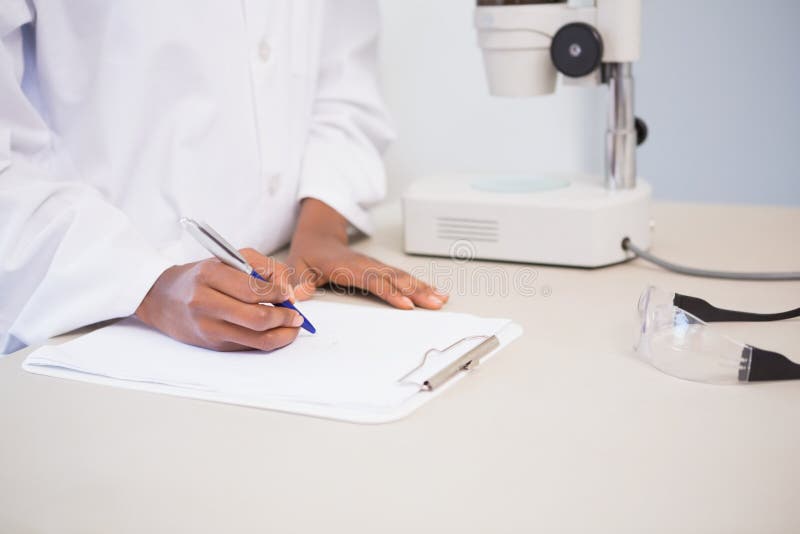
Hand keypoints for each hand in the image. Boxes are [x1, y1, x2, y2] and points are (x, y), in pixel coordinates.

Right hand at [135, 249, 302, 350]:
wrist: (162, 298)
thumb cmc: (202, 275)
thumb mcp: (230, 258)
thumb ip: (263, 267)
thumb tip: (289, 290)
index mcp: (210, 275)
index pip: (255, 289)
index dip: (280, 293)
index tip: (289, 294)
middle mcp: (206, 302)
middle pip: (258, 317)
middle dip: (285, 317)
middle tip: (297, 315)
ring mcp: (208, 327)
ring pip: (257, 338)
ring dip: (283, 333)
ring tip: (292, 325)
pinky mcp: (213, 344)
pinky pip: (250, 346)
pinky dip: (269, 340)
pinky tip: (277, 332)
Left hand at [287, 199, 447, 309]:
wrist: (319, 237)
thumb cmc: (309, 255)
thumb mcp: (296, 268)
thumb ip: (296, 283)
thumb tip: (295, 296)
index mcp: (347, 266)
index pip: (371, 280)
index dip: (389, 291)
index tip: (406, 304)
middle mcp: (366, 264)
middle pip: (394, 278)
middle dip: (416, 290)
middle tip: (434, 303)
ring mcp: (376, 266)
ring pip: (402, 276)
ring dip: (423, 288)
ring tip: (441, 299)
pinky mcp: (382, 269)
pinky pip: (403, 277)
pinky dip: (420, 285)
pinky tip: (435, 292)